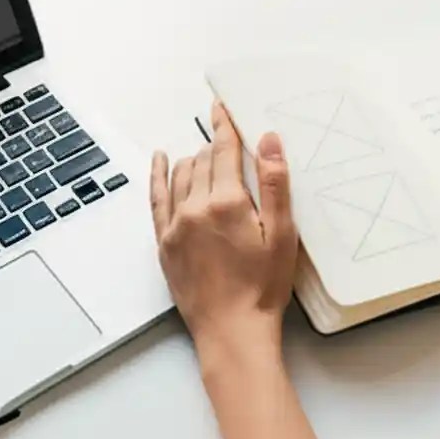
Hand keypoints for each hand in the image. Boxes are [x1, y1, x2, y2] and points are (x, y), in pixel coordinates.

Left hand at [149, 102, 297, 354]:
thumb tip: (268, 141)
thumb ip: (274, 185)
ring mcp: (174, 225)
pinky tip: (161, 161)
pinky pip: (156, 198)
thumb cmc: (262, 289)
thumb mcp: (282, 235)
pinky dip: (158, 175)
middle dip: (216, 147)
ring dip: (194, 160)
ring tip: (206, 156)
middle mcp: (194, 208)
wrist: (232, 332)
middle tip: (229, 142)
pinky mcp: (164, 243)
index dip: (224, 125)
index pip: (224, 150)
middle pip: (203, 161)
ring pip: (180, 175)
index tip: (220, 106)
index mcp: (226, 202)